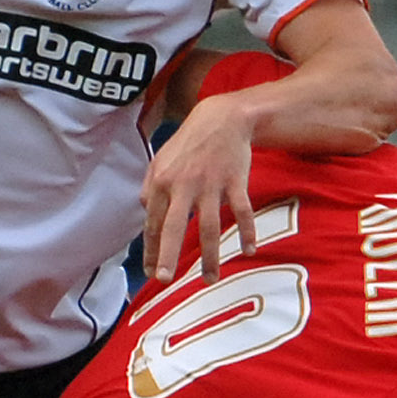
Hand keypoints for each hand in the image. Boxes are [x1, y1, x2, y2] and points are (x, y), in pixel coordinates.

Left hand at [142, 99, 255, 280]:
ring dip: (210, 256)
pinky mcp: (236, 181)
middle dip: (168, 254)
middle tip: (164, 279)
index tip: (151, 272)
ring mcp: (211, 184)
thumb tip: (147, 215)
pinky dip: (247, 232)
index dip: (152, 249)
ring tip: (210, 279)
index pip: (153, 222)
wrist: (224, 117)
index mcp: (162, 181)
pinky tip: (249, 250)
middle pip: (175, 226)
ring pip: (209, 226)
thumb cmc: (189, 142)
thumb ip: (150, 187)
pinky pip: (242, 211)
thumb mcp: (160, 160)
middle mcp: (184, 184)